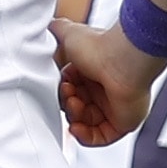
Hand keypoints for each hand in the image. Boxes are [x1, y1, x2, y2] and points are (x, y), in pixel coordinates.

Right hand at [52, 17, 164, 146]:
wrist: (123, 59)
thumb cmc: (98, 46)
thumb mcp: (66, 34)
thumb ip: (54, 31)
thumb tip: (44, 29)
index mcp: (92, 72)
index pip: (70, 91)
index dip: (61, 90)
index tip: (61, 84)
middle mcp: (104, 89)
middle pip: (76, 108)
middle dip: (67, 103)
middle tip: (69, 92)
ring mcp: (114, 107)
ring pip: (86, 123)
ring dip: (74, 117)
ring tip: (76, 104)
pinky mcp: (123, 123)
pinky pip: (100, 138)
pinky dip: (85, 136)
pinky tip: (76, 127)